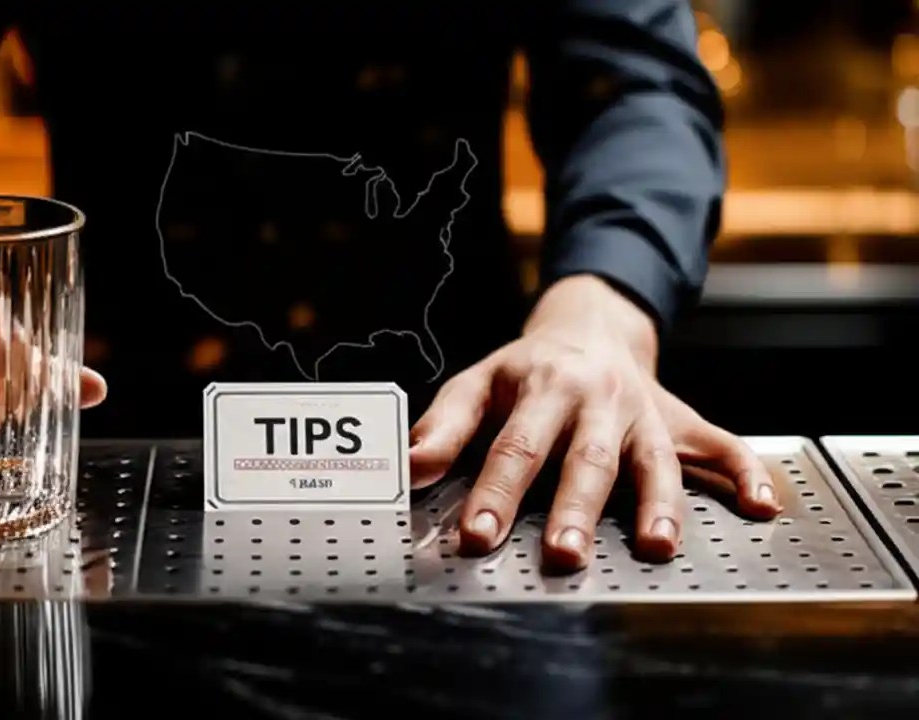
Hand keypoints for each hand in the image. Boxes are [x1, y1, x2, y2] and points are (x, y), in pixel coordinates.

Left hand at [409, 276, 780, 570]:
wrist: (592, 326)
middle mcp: (598, 400)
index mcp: (542, 386)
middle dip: (575, 509)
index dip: (495, 492)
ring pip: (656, 460)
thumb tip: (409, 468)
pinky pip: (725, 446)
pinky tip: (763, 505)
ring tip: (655, 546)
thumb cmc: (526, 369)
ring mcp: (645, 413)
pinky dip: (747, 474)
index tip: (478, 535)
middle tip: (562, 555)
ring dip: (659, 504)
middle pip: (588, 459)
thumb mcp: (477, 383)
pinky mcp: (684, 422)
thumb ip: (444, 426)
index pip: (515, 446)